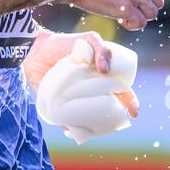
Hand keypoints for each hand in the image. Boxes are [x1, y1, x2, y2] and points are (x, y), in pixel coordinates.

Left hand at [23, 29, 139, 118]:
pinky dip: (74, 129)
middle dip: (116, 119)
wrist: (35, 50)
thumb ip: (102, 48)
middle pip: (109, 109)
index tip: (134, 111)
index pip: (122, 91)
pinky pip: (71, 122)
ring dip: (96, 127)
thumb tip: (106, 69)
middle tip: (117, 123)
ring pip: (92, 118)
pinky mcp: (61, 108)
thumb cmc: (64, 44)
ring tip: (96, 128)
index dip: (130, 102)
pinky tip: (72, 130)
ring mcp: (77, 100)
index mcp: (103, 76)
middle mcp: (92, 90)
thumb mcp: (88, 39)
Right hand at [58, 0, 165, 30]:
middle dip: (146, 8)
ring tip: (126, 17)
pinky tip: (122, 21)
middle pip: (158, 1)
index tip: (141, 1)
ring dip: (141, 18)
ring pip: (152, 14)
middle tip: (132, 11)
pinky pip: (140, 23)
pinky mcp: (125, 9)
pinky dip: (133, 25)